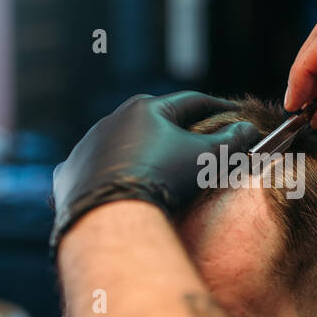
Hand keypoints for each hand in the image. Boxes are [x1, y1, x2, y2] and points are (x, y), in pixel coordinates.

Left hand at [51, 92, 258, 247]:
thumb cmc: (163, 180)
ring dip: (139, 150)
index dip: (218, 107)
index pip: (191, 102)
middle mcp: (112, 119)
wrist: (111, 214)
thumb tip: (249, 129)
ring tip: (154, 165)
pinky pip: (91, 169)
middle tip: (195, 137)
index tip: (233, 113)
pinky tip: (113, 184)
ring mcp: (86, 145)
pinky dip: (106, 173)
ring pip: (120, 143)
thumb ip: (232, 141)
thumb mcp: (207, 158)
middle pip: (153, 119)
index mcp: (147, 108)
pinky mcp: (68, 172)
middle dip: (175, 127)